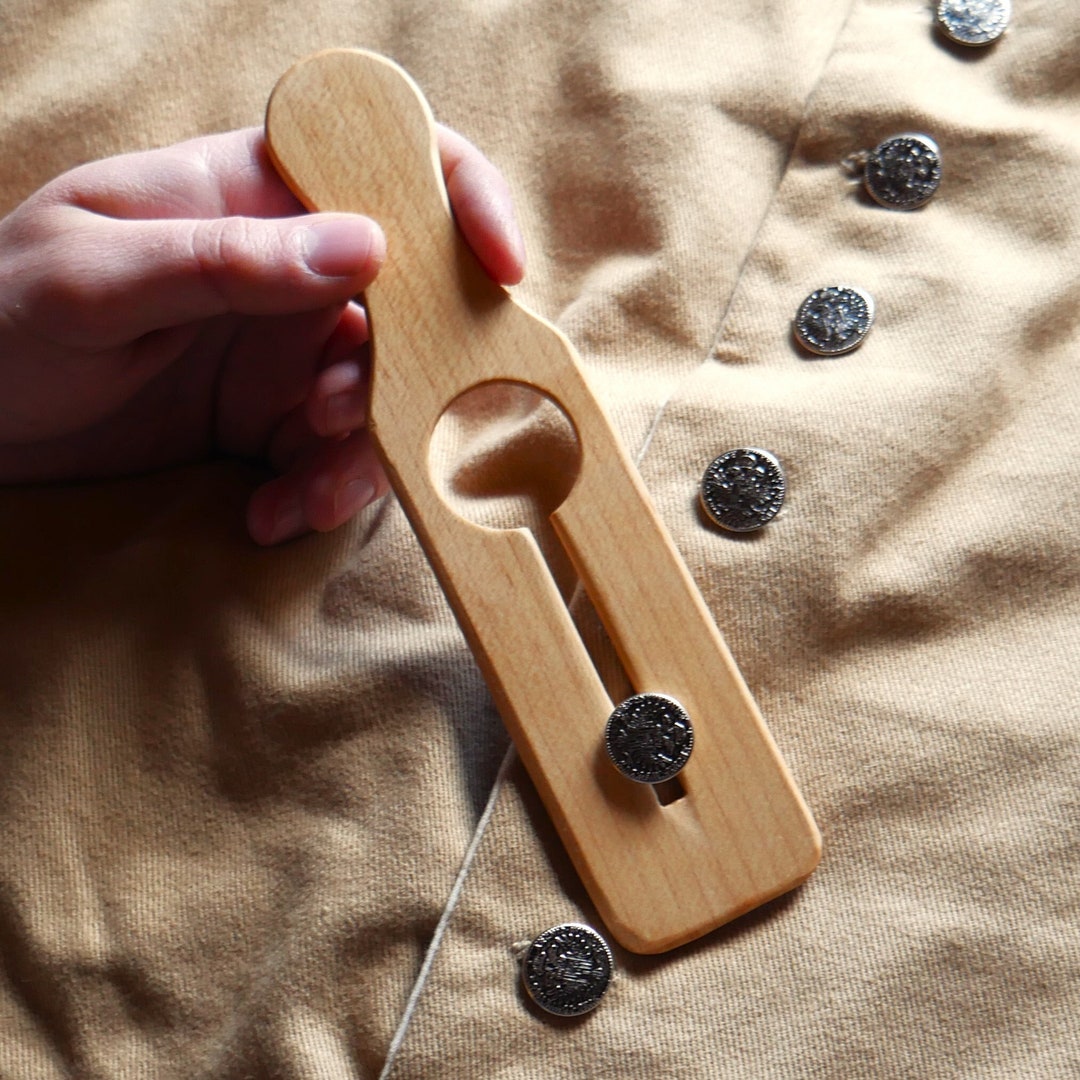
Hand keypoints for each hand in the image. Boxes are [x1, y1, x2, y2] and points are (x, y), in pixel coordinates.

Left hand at [0, 126, 524, 543]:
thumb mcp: (96, 278)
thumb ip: (228, 260)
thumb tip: (367, 248)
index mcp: (251, 193)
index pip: (386, 165)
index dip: (461, 202)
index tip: (499, 268)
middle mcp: (287, 269)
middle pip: (409, 301)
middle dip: (405, 369)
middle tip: (338, 416)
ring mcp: (284, 349)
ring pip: (383, 391)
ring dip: (363, 448)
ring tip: (303, 491)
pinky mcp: (270, 420)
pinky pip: (335, 454)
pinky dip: (320, 491)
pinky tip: (271, 513)